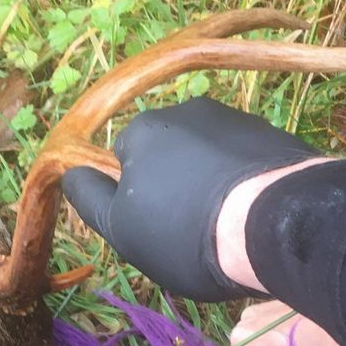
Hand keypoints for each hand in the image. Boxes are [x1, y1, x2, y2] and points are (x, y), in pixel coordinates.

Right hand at [61, 97, 322, 301]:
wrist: (273, 227)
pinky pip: (247, 165)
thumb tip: (69, 173)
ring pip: (210, 160)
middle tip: (190, 234)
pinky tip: (254, 220)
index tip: (154, 229)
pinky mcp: (276, 138)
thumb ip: (90, 199)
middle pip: (170, 156)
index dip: (134, 199)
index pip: (124, 161)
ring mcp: (237, 121)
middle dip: (176, 187)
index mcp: (144, 129)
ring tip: (227, 232)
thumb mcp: (122, 229)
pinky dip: (246, 188)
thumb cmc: (184, 232)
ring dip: (212, 187)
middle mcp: (188, 111)